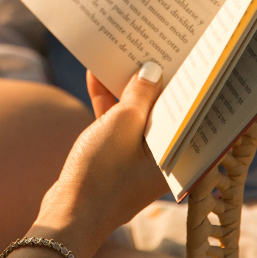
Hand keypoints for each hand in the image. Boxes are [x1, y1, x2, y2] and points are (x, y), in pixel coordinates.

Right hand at [27, 64, 167, 257]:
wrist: (71, 211)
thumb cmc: (104, 172)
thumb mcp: (122, 124)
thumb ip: (139, 94)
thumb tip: (152, 70)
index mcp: (177, 155)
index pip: (186, 110)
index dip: (180, 80)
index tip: (176, 53)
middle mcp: (162, 156)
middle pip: (160, 109)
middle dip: (150, 78)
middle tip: (147, 47)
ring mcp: (137, 158)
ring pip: (136, 113)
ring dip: (124, 86)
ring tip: (118, 53)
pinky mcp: (115, 157)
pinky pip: (116, 122)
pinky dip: (107, 101)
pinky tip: (94, 75)